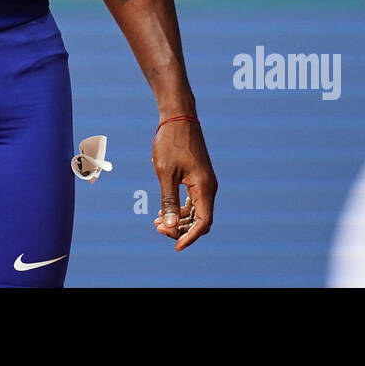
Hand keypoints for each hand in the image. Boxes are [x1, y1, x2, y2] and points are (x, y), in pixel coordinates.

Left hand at [151, 119, 216, 250]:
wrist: (178, 118)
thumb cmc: (170, 143)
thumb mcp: (165, 173)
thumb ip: (168, 201)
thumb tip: (170, 227)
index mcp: (204, 187)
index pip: (203, 222)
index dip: (190, 238)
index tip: (175, 247)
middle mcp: (208, 187)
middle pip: (200, 221)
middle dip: (181, 230)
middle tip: (157, 228)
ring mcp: (204, 182)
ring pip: (195, 212)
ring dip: (178, 221)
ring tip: (156, 223)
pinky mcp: (197, 178)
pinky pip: (192, 201)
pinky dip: (179, 209)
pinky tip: (162, 212)